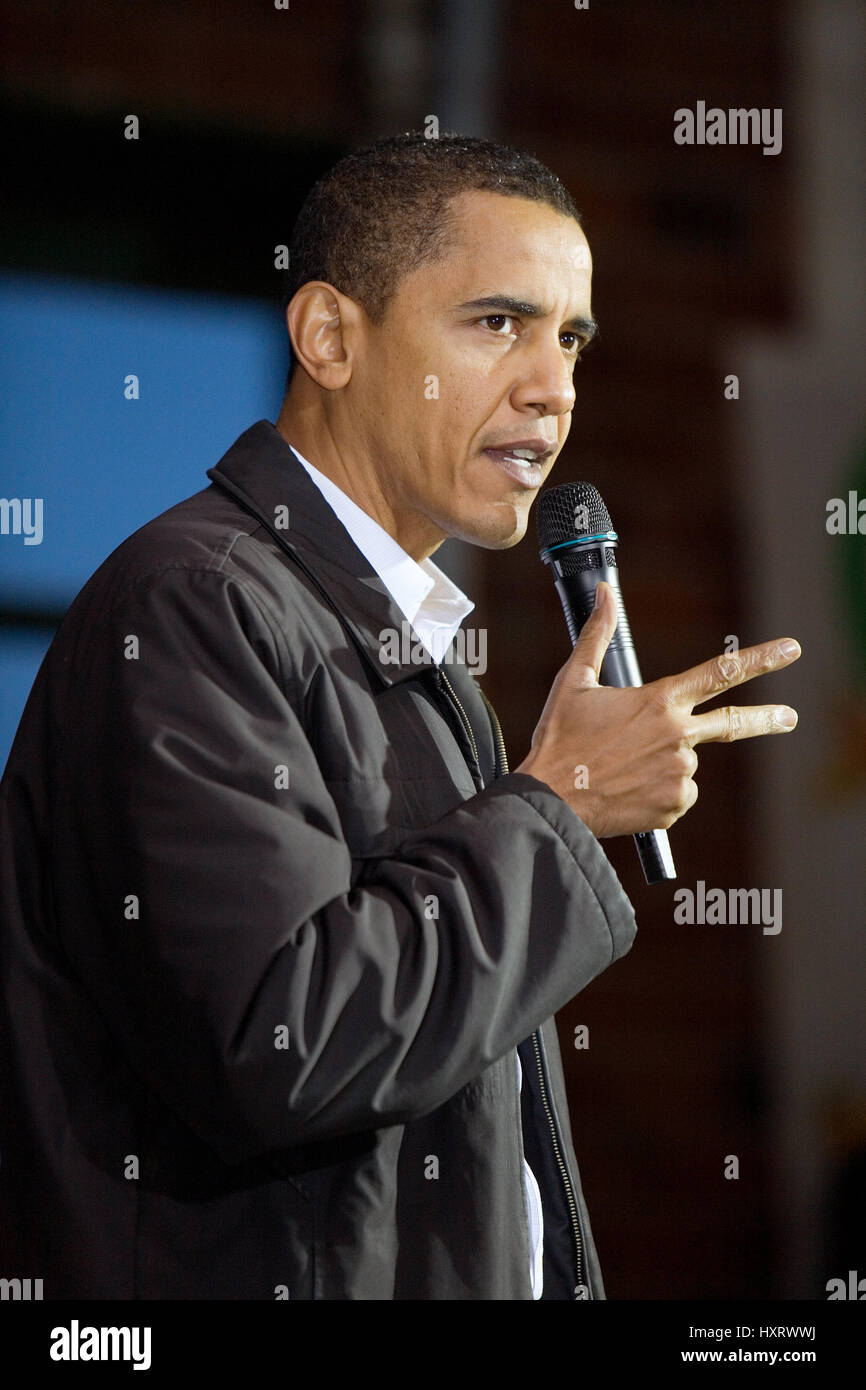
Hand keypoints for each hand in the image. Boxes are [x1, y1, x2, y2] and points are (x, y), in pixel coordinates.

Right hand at [515, 582, 800, 837]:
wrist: (551, 798)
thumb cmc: (560, 739)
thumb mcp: (575, 681)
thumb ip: (597, 634)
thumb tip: (604, 592)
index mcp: (660, 701)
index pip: (721, 672)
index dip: (761, 658)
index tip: (791, 649)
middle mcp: (678, 736)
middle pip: (732, 723)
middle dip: (767, 718)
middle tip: (790, 717)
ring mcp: (679, 772)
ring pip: (684, 762)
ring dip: (662, 762)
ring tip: (621, 768)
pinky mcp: (674, 805)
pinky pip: (676, 794)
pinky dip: (658, 792)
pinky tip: (628, 790)